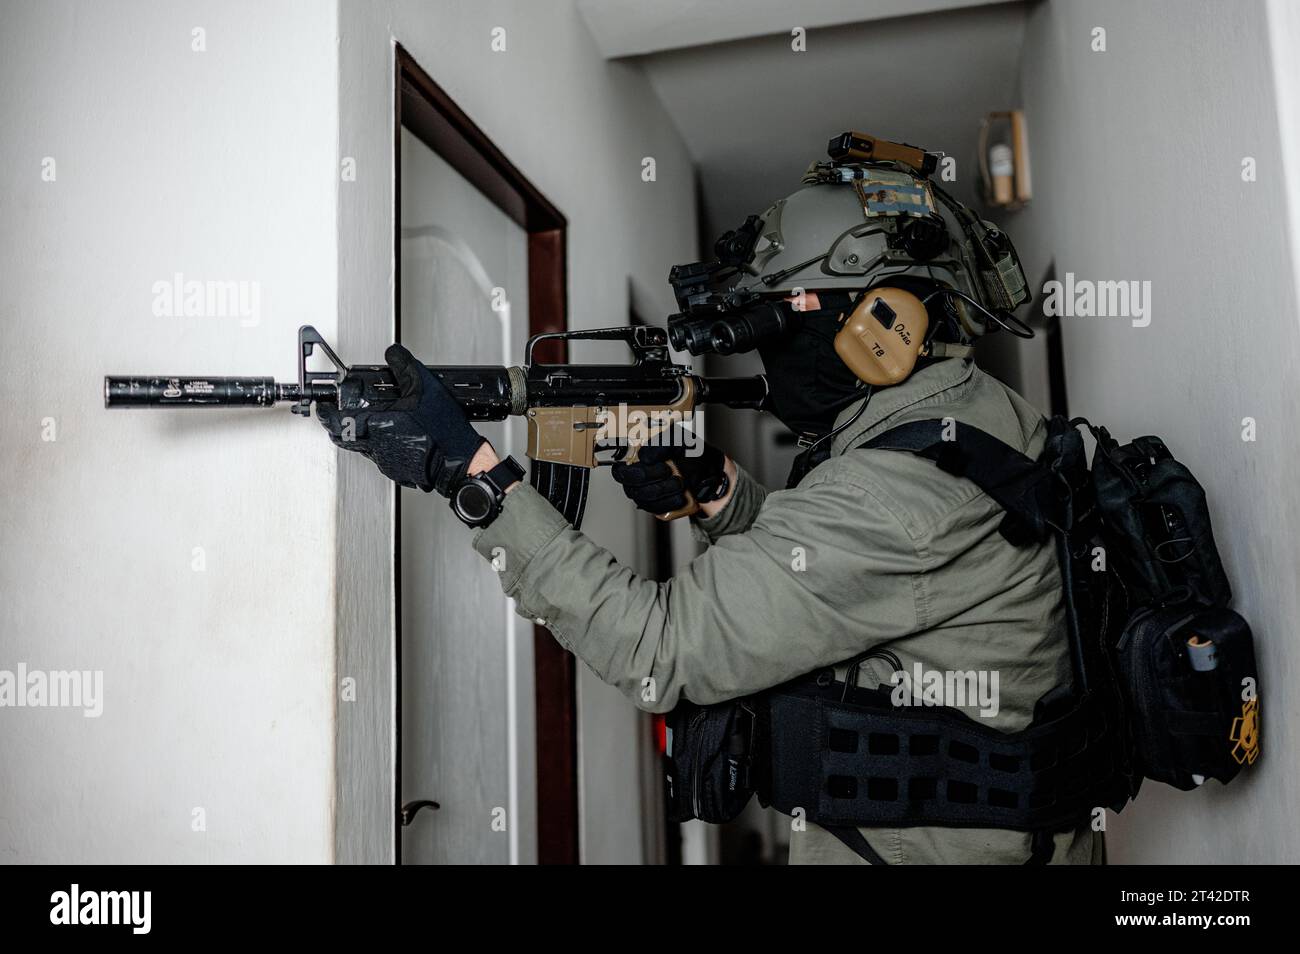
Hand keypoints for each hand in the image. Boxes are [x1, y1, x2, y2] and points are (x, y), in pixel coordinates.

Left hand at [317, 343, 486, 494]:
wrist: (461, 461)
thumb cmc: (444, 431)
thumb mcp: (425, 388)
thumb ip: (405, 367)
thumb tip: (394, 353)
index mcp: (378, 425)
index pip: (337, 421)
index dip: (325, 413)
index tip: (322, 407)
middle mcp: (377, 446)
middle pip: (344, 437)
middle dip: (339, 425)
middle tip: (339, 414)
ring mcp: (386, 462)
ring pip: (363, 447)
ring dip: (363, 434)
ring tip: (376, 421)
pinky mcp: (397, 472)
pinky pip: (381, 457)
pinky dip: (382, 446)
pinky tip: (397, 437)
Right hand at [610, 437, 730, 515]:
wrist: (710, 473)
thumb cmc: (692, 454)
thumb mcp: (679, 439)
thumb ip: (660, 443)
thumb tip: (644, 456)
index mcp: (638, 459)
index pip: (620, 471)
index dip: (633, 471)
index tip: (655, 465)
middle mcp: (639, 478)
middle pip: (631, 486)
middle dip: (652, 479)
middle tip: (670, 473)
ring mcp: (646, 493)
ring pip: (643, 499)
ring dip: (663, 491)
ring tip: (680, 484)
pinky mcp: (657, 506)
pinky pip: (655, 510)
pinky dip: (669, 504)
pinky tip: (680, 497)